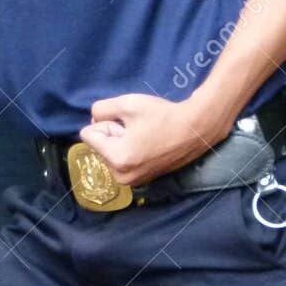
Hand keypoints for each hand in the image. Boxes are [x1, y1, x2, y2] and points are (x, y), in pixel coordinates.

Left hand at [79, 92, 232, 184]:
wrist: (198, 127)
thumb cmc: (162, 115)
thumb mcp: (125, 103)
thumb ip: (99, 110)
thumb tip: (94, 121)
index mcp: (117, 159)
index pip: (87, 134)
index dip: (106, 123)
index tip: (128, 124)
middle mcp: (122, 177)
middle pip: (99, 145)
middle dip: (114, 134)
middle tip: (139, 130)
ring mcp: (134, 182)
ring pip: (110, 152)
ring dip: (122, 142)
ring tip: (146, 137)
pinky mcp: (144, 180)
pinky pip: (123, 160)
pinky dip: (132, 151)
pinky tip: (150, 145)